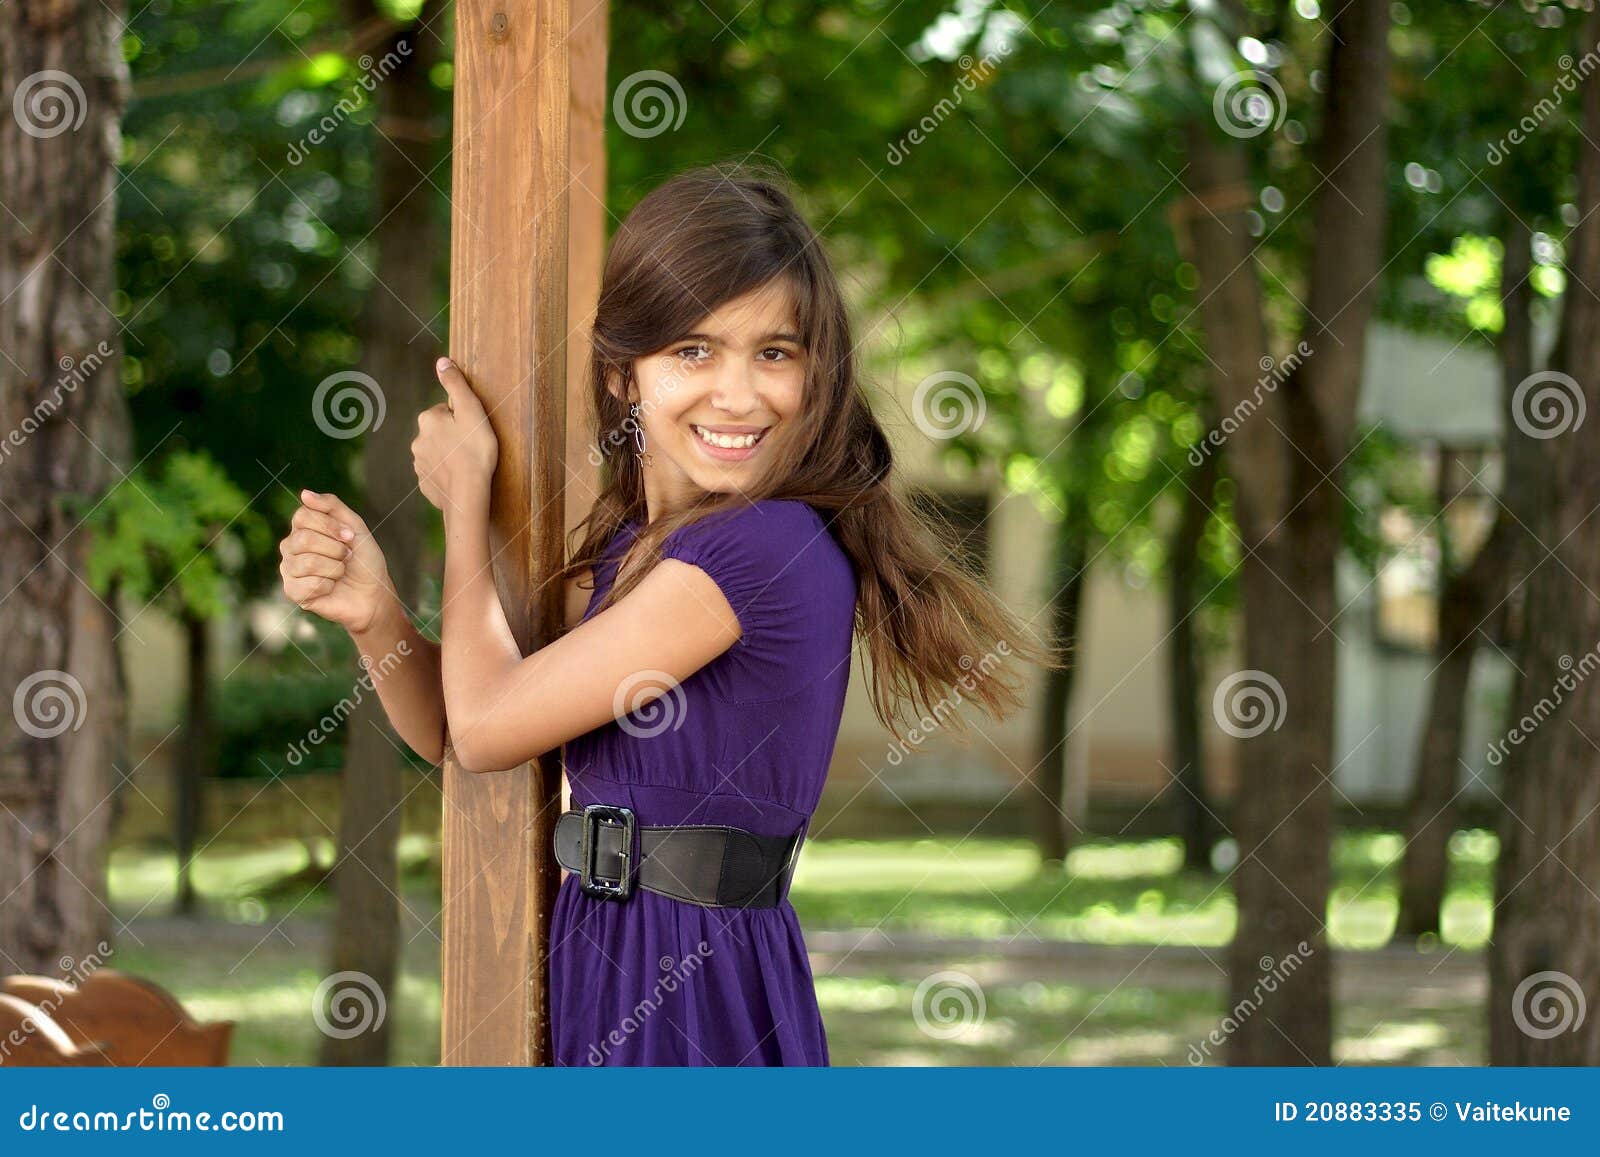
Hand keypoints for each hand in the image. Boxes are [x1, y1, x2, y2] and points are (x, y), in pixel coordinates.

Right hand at [279, 490, 395, 635]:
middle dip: (335, 549)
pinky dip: (328, 586)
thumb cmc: (364, 560)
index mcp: (303, 528)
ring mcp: (289, 569)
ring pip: (308, 562)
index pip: (302, 515)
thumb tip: (304, 493)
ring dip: (335, 568)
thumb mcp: (354, 526)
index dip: (330, 526)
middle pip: (304, 539)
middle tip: (347, 557)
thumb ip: (331, 506)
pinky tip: (331, 588)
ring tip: (340, 572)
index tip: (349, 536)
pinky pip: (307, 585)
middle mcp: (290, 546)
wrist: (373, 593)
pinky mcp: (293, 591)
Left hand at [412, 357, 497, 514]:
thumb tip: (441, 362)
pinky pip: (437, 473)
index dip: (463, 419)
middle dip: (454, 436)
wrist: (467, 495)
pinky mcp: (425, 483)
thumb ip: (455, 384)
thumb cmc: (475, 451)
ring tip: (469, 464)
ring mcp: (420, 464)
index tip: (474, 430)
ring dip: (450, 455)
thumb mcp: (471, 411)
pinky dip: (447, 474)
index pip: (447, 411)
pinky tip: (461, 478)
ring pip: (437, 452)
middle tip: (474, 447)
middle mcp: (418, 440)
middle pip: (440, 431)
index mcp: (428, 420)